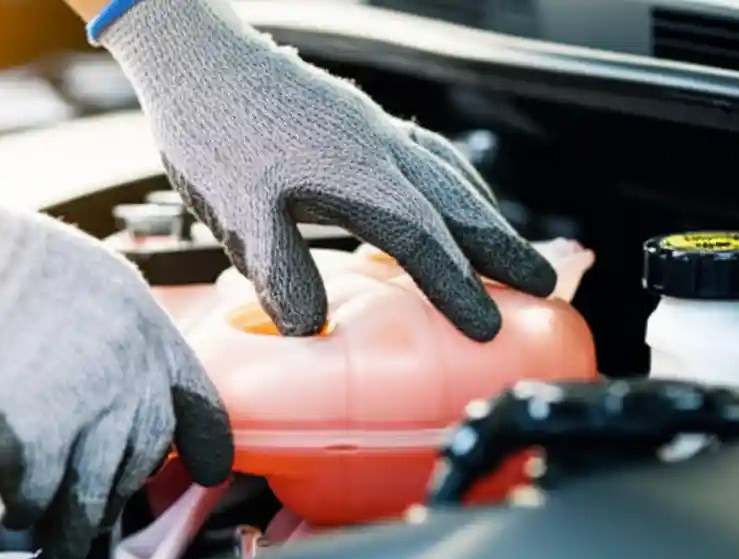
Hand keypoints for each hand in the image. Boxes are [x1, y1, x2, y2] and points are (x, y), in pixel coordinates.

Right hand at [0, 184, 232, 558]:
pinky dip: (20, 508)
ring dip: (72, 528)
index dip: (204, 444)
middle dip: (117, 494)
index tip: (207, 470)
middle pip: (140, 461)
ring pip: (90, 498)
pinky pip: (31, 497)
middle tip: (96, 513)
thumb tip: (113, 388)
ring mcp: (81, 414)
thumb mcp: (88, 281)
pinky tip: (9, 505)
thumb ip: (111, 337)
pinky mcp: (28, 444)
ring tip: (58, 542)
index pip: (198, 403)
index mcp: (146, 330)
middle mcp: (127, 376)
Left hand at [93, 0, 556, 340]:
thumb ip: (283, 271)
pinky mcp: (355, 115)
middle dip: (502, 247)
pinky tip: (446, 189)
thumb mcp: (239, 213)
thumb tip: (314, 327)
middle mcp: (378, 148)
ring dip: (485, 212)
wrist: (195, 52)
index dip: (458, 287)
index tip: (487, 326)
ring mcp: (370, 126)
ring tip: (509, 243)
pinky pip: (426, 150)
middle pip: (458, 203)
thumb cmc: (213, 127)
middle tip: (543, 281)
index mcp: (359, 176)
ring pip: (448, 173)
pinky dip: (453, 178)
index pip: (425, 242)